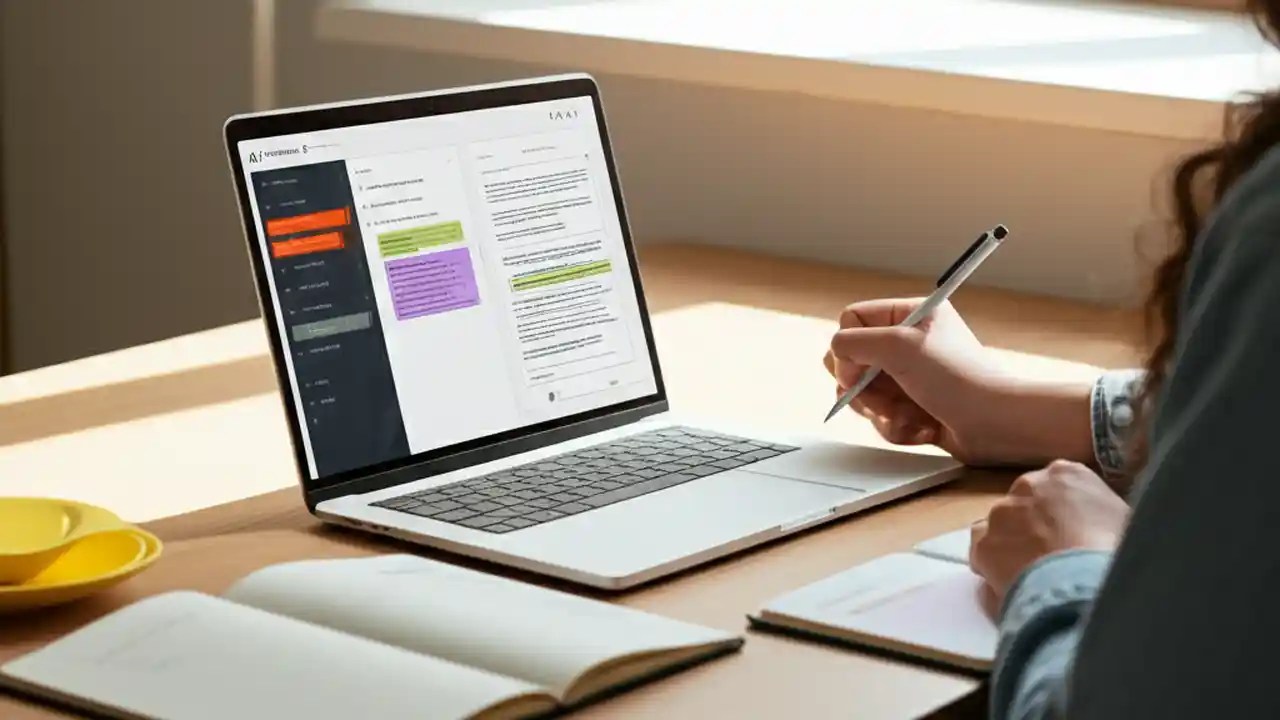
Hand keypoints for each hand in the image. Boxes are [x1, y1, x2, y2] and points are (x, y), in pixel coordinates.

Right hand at [823, 298, 1095, 465]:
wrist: (998, 425)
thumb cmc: (958, 379)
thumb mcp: (899, 346)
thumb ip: (853, 342)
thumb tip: (836, 355)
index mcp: (911, 314)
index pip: (852, 320)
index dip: (848, 349)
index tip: (859, 372)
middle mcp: (909, 342)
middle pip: (851, 361)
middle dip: (862, 387)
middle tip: (884, 396)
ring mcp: (910, 376)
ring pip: (863, 394)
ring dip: (881, 411)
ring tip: (909, 415)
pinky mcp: (914, 407)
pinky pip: (882, 418)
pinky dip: (897, 428)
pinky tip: (923, 429)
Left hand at [970, 460, 1128, 607]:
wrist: (1085, 583)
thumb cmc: (1115, 551)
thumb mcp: (1125, 520)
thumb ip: (1102, 511)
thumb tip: (1098, 521)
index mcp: (1067, 473)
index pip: (1060, 485)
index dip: (1064, 512)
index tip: (1071, 532)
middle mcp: (1028, 485)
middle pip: (1027, 503)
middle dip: (1036, 525)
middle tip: (1052, 554)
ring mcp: (1001, 512)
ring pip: (1002, 525)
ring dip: (1013, 543)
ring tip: (1032, 571)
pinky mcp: (982, 542)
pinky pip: (981, 550)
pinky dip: (992, 563)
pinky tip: (1011, 580)